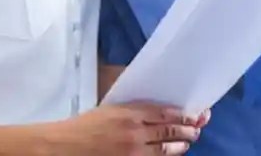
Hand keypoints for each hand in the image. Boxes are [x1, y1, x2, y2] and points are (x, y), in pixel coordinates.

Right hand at [51, 103, 208, 154]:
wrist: (64, 146)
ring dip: (180, 146)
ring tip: (187, 144)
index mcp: (130, 113)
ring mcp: (133, 151)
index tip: (193, 115)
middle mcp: (135, 132)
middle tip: (197, 130)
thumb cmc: (84, 126)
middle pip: (170, 131)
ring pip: (166, 149)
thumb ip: (132, 110)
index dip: (183, 115)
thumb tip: (154, 112)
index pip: (165, 113)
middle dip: (188, 131)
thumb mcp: (110, 109)